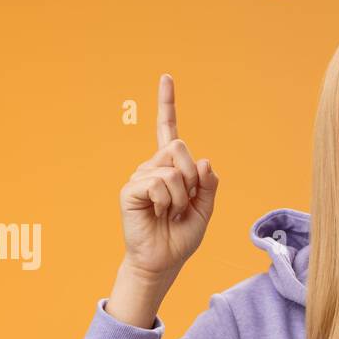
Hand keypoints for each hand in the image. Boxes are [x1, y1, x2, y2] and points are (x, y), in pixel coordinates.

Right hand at [119, 73, 219, 276]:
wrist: (163, 260)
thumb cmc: (181, 235)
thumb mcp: (204, 209)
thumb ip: (208, 185)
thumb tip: (204, 161)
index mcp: (171, 168)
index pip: (168, 130)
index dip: (167, 104)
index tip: (166, 77)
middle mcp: (153, 166)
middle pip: (179, 147)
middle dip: (192, 177)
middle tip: (185, 201)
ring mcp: (140, 176)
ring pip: (173, 170)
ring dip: (181, 196)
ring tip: (170, 212)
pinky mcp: (130, 189)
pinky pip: (159, 183)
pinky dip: (167, 201)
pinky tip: (159, 213)